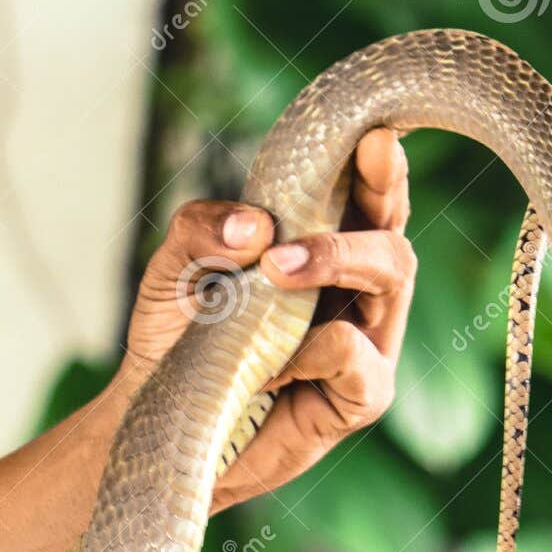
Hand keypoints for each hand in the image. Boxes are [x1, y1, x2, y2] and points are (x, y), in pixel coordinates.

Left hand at [117, 129, 415, 511]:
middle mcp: (356, 291)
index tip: (375, 137)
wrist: (158, 415)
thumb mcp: (172, 268)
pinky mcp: (359, 398)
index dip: (382, 166)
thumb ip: (201, 229)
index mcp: (324, 247)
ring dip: (337, 260)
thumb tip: (255, 225)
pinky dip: (313, 351)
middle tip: (294, 231)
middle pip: (393, 235)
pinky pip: (358, 357)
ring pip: (392, 278)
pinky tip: (269, 367)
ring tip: (275, 271)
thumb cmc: (177, 335)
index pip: (369, 197)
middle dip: (369, 207)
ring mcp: (366, 343)